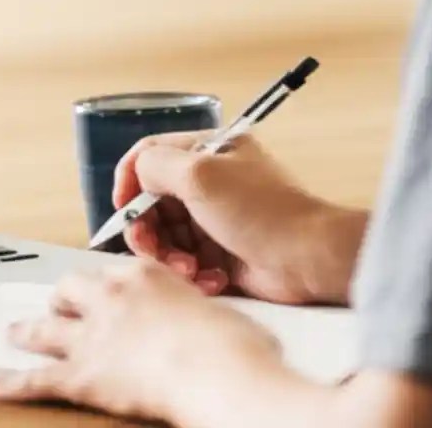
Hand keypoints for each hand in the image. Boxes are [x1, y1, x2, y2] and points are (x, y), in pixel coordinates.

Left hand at [0, 260, 283, 421]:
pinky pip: (38, 379)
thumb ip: (202, 314)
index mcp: (145, 275)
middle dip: (63, 300)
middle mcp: (110, 297)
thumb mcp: (223, 314)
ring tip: (14, 333)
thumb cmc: (235, 346)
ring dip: (26, 331)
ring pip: (45, 327)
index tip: (107, 290)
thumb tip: (213, 328)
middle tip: (61, 308)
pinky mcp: (81, 374)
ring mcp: (91, 335)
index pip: (111, 272)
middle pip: (70, 289)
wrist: (219, 373)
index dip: (108, 285)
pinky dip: (15, 385)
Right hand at [113, 132, 364, 304]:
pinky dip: (191, 273)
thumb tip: (137, 178)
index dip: (129, 179)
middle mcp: (211, 182)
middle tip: (149, 248)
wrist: (308, 259)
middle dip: (147, 228)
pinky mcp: (222, 252)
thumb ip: (156, 165)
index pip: (150, 155)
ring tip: (186, 269)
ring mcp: (216, 218)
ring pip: (166, 236)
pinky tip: (209, 278)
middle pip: (152, 202)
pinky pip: (186, 261)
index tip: (123, 206)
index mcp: (208, 152)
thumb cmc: (262, 211)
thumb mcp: (200, 174)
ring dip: (168, 255)